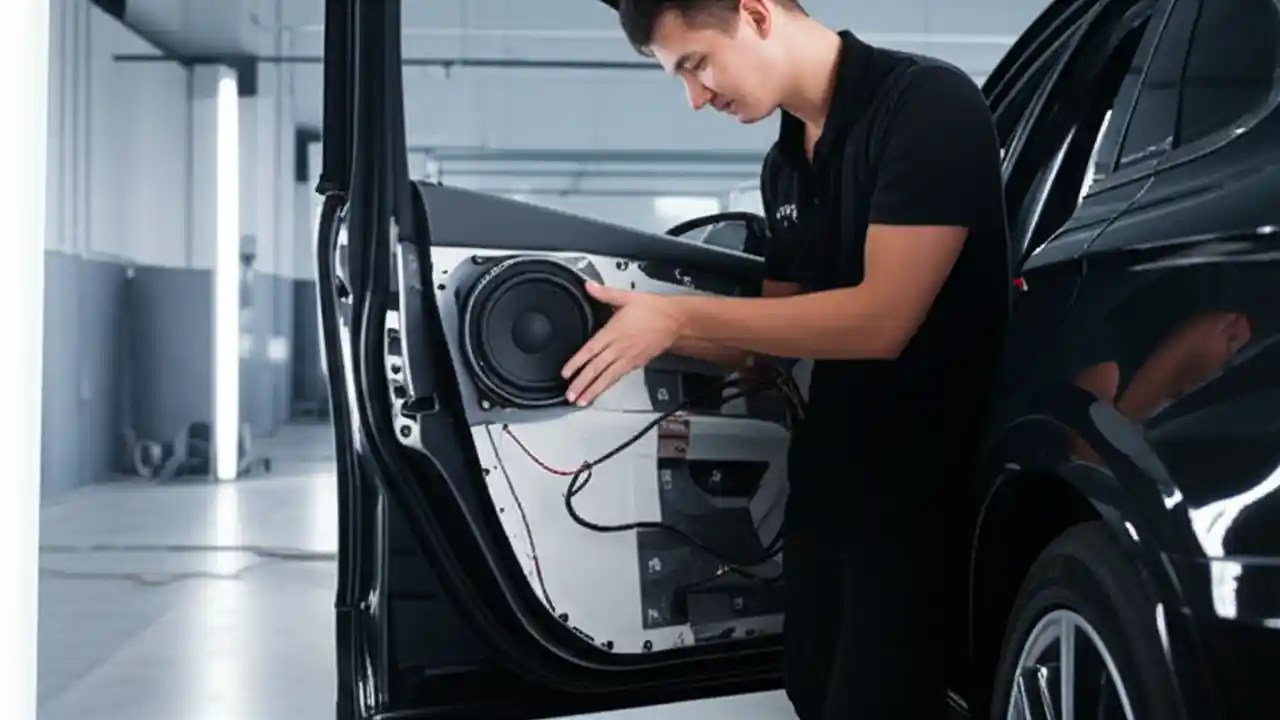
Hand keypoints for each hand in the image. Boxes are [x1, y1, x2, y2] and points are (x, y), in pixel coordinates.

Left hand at [561, 281, 684, 405]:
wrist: (675, 321)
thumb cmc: (654, 309)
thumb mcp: (628, 297)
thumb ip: (606, 293)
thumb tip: (589, 286)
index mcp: (614, 332)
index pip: (591, 350)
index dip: (577, 362)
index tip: (566, 372)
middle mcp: (620, 348)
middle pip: (597, 368)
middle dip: (582, 383)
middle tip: (570, 395)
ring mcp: (628, 358)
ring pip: (607, 377)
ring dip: (593, 390)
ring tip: (582, 400)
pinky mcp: (636, 364)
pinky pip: (617, 377)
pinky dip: (607, 386)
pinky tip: (600, 392)